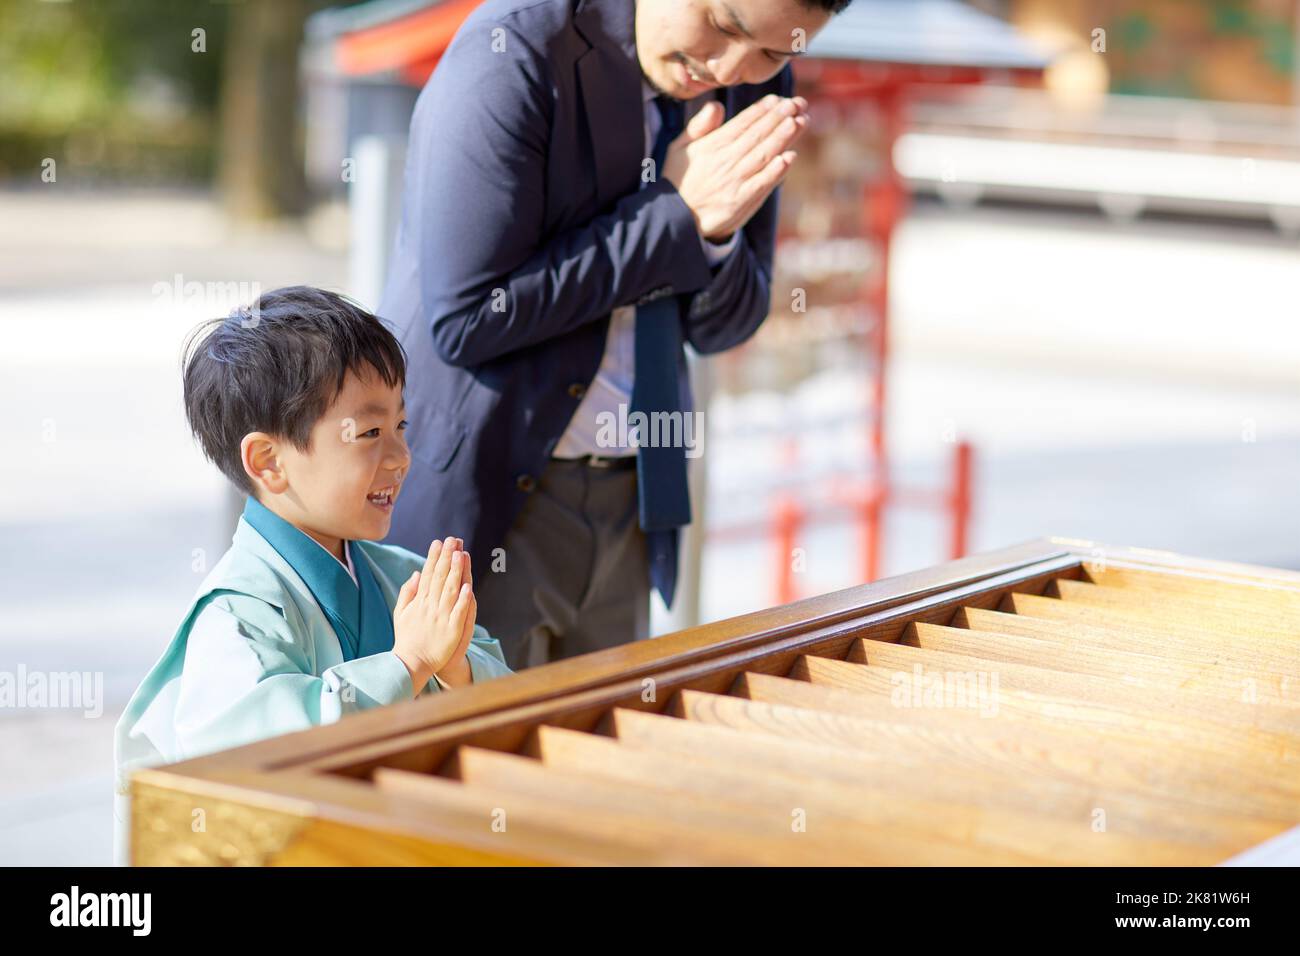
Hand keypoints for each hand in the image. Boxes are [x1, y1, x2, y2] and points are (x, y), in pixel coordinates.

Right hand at [392, 537, 476, 694]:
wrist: (411, 663)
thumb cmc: (407, 638)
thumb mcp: (401, 612)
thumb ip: (408, 592)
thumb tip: (417, 573)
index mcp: (420, 601)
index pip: (428, 574)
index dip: (434, 557)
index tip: (438, 542)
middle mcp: (430, 606)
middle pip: (441, 578)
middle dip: (447, 557)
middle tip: (453, 540)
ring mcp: (441, 618)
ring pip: (451, 591)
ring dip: (456, 572)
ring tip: (461, 554)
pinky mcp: (451, 630)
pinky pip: (459, 613)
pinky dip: (463, 600)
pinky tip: (468, 587)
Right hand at [662, 94, 808, 240]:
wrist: (674, 218)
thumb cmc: (679, 179)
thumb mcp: (679, 148)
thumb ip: (698, 126)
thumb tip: (716, 105)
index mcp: (712, 146)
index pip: (742, 124)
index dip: (761, 110)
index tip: (777, 99)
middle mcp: (725, 162)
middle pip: (756, 136)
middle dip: (778, 118)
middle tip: (797, 103)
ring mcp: (734, 182)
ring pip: (763, 156)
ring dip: (783, 138)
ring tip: (799, 121)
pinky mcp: (740, 203)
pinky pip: (761, 184)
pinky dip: (775, 171)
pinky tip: (789, 157)